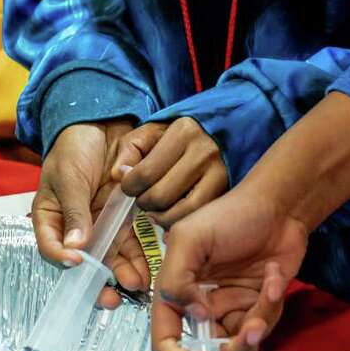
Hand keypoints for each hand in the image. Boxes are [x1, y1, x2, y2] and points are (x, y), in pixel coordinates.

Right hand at [32, 118, 146, 299]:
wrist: (102, 122)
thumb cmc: (74, 147)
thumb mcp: (69, 177)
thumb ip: (74, 212)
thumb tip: (75, 248)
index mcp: (50, 217)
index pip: (50, 247)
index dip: (62, 259)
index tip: (78, 264)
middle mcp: (74, 227)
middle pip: (83, 262)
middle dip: (97, 282)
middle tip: (111, 298)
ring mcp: (100, 223)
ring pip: (109, 257)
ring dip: (122, 274)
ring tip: (136, 287)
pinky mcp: (123, 217)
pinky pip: (130, 242)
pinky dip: (138, 258)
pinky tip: (147, 271)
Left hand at [112, 117, 228, 223]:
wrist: (231, 129)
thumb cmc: (185, 133)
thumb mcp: (155, 130)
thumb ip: (131, 148)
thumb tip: (118, 175)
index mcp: (183, 132)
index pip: (144, 173)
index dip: (129, 186)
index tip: (130, 186)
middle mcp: (204, 152)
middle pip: (159, 196)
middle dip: (144, 202)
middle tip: (144, 198)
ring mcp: (220, 173)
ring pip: (179, 213)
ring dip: (160, 217)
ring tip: (157, 208)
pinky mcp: (228, 192)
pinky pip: (196, 218)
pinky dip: (180, 222)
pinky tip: (174, 214)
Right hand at [150, 181, 309, 350]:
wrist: (277, 207)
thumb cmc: (229, 216)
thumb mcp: (190, 239)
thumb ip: (176, 280)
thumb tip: (193, 317)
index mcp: (174, 293)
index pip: (165, 341)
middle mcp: (200, 307)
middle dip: (232, 350)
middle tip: (250, 330)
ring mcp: (230, 309)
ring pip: (240, 345)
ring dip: (258, 322)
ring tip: (271, 290)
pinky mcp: (258, 308)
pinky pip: (263, 325)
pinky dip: (271, 304)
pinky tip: (273, 274)